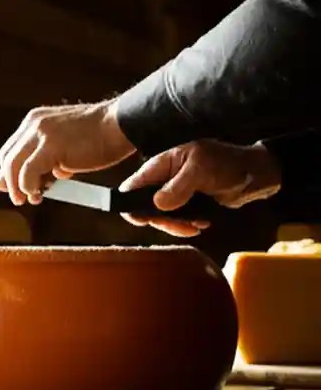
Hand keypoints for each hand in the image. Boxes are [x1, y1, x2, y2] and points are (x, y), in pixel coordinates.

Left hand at [0, 100, 136, 205]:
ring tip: (31, 199)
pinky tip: (39, 192)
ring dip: (19, 187)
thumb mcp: (61, 148)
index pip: (10, 150)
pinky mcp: (51, 144)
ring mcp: (41, 132)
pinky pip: (28, 170)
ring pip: (14, 166)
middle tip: (20, 199)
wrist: (120, 125)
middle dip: (11, 183)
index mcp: (34, 121)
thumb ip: (40, 161)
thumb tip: (18, 182)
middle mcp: (33, 124)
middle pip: (7, 158)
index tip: (16, 188)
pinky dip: (29, 185)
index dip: (9, 173)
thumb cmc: (97, 139)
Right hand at [118, 139, 281, 237]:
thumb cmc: (229, 164)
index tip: (147, 219)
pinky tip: (202, 223)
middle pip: (144, 207)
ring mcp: (175, 193)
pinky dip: (187, 225)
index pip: (132, 186)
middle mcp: (163, 179)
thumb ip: (177, 187)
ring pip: (160, 216)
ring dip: (177, 224)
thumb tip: (157, 205)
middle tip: (182, 225)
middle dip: (161, 220)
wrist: (257, 174)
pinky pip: (177, 219)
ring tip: (197, 224)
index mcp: (160, 165)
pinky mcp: (187, 204)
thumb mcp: (201, 170)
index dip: (132, 205)